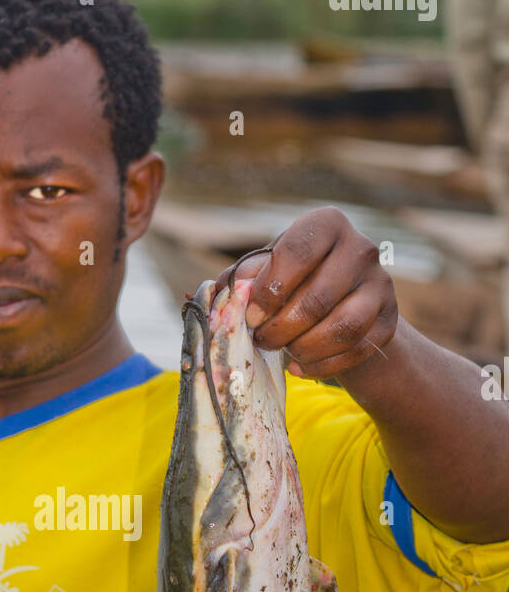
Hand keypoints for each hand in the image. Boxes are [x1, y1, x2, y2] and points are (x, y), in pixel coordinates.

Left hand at [214, 206, 398, 378]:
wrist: (342, 303)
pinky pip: (356, 351)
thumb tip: (202, 296)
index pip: (297, 252)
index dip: (268, 290)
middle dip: (281, 328)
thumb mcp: (266, 271)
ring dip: (305, 348)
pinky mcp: (390, 321)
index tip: (249, 316)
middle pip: (318, 298)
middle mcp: (360, 248)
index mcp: (326, 224)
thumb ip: (239, 280)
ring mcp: (381, 284)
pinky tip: (301, 367)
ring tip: (286, 351)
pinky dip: (323, 366)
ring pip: (343, 327)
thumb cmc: (293, 281)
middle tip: (262, 340)